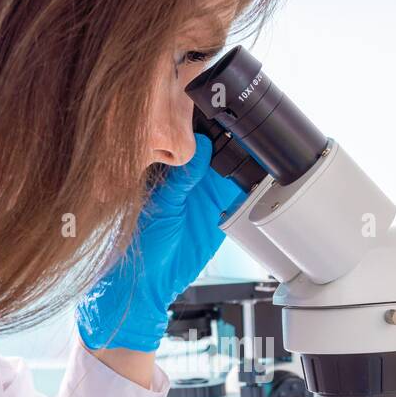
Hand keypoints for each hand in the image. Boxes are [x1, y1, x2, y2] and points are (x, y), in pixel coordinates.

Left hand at [77, 134, 244, 352]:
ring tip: (248, 146)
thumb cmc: (143, 244)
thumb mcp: (163, 206)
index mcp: (165, 171)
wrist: (153, 282)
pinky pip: (237, 193)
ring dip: (237, 157)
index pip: (185, 142)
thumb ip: (182, 178)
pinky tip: (252, 171)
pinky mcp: (220, 212)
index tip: (216, 114)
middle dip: (225, 137)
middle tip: (239, 127)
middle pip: (211, 149)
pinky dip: (245, 182)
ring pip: (227, 167)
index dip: (199, 128)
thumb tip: (199, 146)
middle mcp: (186, 180)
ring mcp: (204, 195)